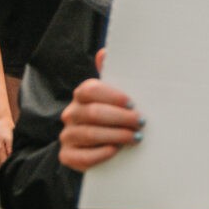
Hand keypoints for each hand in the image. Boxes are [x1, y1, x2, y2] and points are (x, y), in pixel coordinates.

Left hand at [0, 113, 12, 173]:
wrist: (0, 117)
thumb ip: (1, 159)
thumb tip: (2, 169)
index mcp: (16, 152)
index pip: (6, 166)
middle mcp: (19, 150)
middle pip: (8, 165)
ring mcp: (17, 148)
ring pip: (8, 160)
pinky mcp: (15, 145)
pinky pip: (8, 155)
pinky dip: (1, 157)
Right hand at [59, 49, 142, 170]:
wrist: (101, 146)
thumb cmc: (114, 116)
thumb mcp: (115, 96)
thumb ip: (113, 76)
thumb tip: (105, 52)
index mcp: (82, 96)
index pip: (90, 90)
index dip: (113, 96)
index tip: (133, 103)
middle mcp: (71, 114)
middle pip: (93, 113)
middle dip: (121, 118)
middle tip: (140, 123)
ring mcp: (67, 135)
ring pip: (90, 134)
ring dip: (116, 136)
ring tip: (135, 137)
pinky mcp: (67, 156)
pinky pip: (82, 157)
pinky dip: (101, 154)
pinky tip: (115, 151)